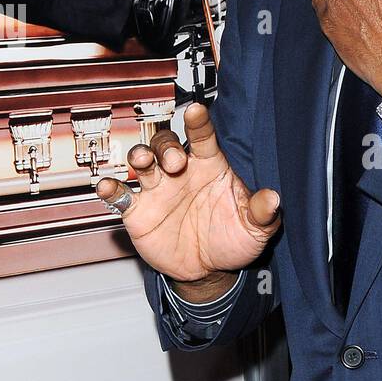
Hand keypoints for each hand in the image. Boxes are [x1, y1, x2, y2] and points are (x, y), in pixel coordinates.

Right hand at [95, 102, 281, 284]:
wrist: (209, 270)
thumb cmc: (232, 239)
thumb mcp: (255, 228)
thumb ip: (262, 212)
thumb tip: (273, 199)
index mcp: (209, 167)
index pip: (203, 138)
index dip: (198, 123)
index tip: (196, 110)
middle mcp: (181, 172)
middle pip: (166, 144)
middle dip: (167, 147)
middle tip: (174, 162)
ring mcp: (158, 190)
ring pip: (142, 161)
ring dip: (139, 156)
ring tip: (143, 161)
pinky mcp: (139, 212)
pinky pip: (120, 195)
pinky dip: (111, 188)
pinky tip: (108, 186)